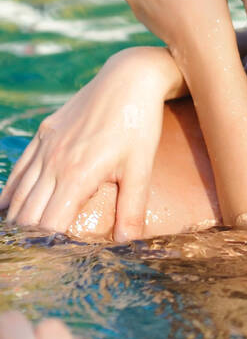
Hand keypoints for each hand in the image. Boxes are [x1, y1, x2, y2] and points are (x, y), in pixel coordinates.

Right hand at [0, 47, 173, 238]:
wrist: (129, 79)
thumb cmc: (139, 124)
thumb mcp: (141, 169)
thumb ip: (132, 209)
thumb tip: (127, 243)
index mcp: (76, 175)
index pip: (48, 224)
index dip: (49, 246)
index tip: (55, 259)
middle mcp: (53, 162)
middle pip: (27, 213)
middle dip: (29, 238)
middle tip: (36, 256)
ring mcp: (45, 146)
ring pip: (18, 193)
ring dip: (18, 218)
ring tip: (23, 239)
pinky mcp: (44, 133)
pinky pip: (19, 170)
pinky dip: (13, 192)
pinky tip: (10, 208)